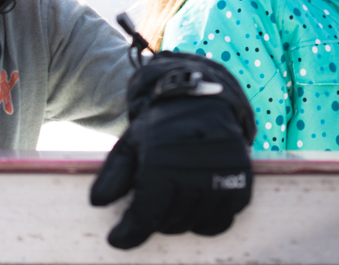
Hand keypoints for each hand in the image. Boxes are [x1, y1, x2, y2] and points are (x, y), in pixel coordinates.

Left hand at [90, 52, 254, 248]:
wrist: (201, 101)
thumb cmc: (161, 126)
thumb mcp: (130, 144)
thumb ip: (113, 175)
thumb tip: (97, 203)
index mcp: (162, 161)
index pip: (145, 215)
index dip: (129, 232)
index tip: (118, 239)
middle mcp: (194, 170)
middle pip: (169, 223)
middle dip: (155, 220)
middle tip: (151, 207)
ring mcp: (221, 176)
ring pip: (195, 224)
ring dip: (180, 221)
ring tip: (172, 203)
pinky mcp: (241, 181)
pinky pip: (222, 221)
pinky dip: (207, 220)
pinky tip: (196, 205)